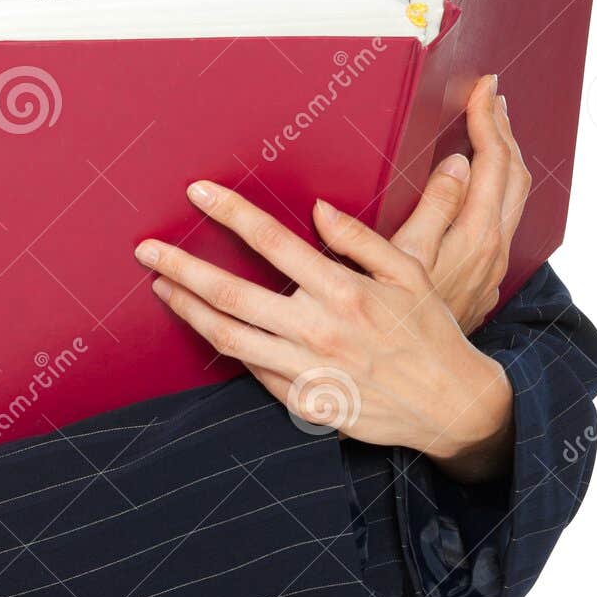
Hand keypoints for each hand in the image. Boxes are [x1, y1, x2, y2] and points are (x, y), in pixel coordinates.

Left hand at [133, 182, 514, 482]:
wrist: (450, 405)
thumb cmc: (431, 330)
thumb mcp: (410, 272)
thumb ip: (361, 240)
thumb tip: (317, 210)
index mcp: (343, 290)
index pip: (271, 242)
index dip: (230, 212)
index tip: (197, 191)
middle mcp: (318, 330)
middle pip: (231, 294)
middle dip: (181, 267)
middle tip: (146, 250)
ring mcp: (307, 371)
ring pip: (229, 337)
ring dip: (189, 310)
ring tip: (162, 288)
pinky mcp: (305, 403)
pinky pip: (253, 373)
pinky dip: (226, 348)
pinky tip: (208, 327)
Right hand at [383, 74, 532, 334]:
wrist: (417, 380)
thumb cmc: (397, 318)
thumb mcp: (404, 258)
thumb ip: (434, 208)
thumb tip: (457, 163)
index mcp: (477, 236)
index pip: (493, 163)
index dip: (488, 120)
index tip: (481, 88)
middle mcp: (493, 249)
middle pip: (514, 175)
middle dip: (503, 129)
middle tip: (489, 95)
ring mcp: (491, 264)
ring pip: (512, 197)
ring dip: (503, 155)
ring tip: (490, 125)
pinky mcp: (482, 276)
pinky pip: (501, 216)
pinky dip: (495, 184)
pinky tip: (477, 180)